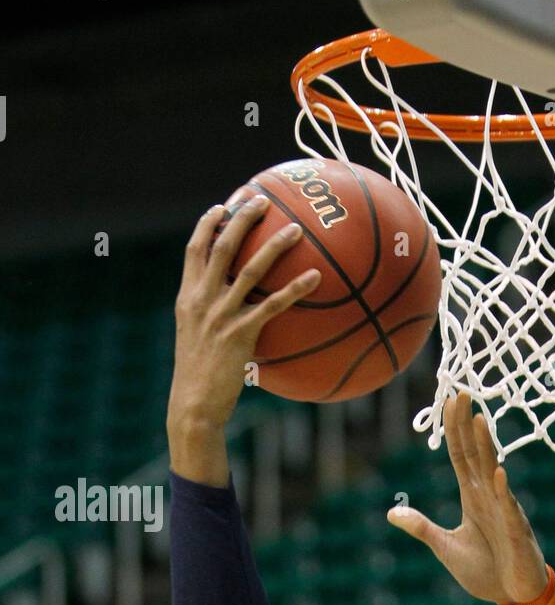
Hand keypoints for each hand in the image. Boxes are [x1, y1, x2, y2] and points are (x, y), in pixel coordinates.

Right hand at [166, 197, 321, 479]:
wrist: (193, 405)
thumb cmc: (199, 378)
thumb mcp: (197, 341)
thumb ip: (210, 319)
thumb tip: (236, 312)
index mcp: (188, 298)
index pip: (194, 250)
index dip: (208, 225)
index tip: (222, 207)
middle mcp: (201, 300)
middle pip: (222, 248)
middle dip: (241, 219)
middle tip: (261, 200)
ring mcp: (220, 316)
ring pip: (249, 270)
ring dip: (274, 246)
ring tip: (296, 229)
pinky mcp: (240, 335)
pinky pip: (273, 306)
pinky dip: (295, 290)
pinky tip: (316, 278)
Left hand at [388, 394, 548, 603]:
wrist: (515, 598)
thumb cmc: (487, 571)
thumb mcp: (446, 547)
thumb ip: (422, 527)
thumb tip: (390, 513)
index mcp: (473, 497)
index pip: (461, 455)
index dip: (453, 429)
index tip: (448, 401)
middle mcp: (490, 497)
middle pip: (476, 454)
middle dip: (467, 425)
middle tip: (461, 393)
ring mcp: (505, 512)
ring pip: (493, 473)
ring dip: (486, 447)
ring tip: (479, 420)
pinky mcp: (516, 533)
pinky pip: (510, 509)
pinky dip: (504, 492)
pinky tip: (499, 474)